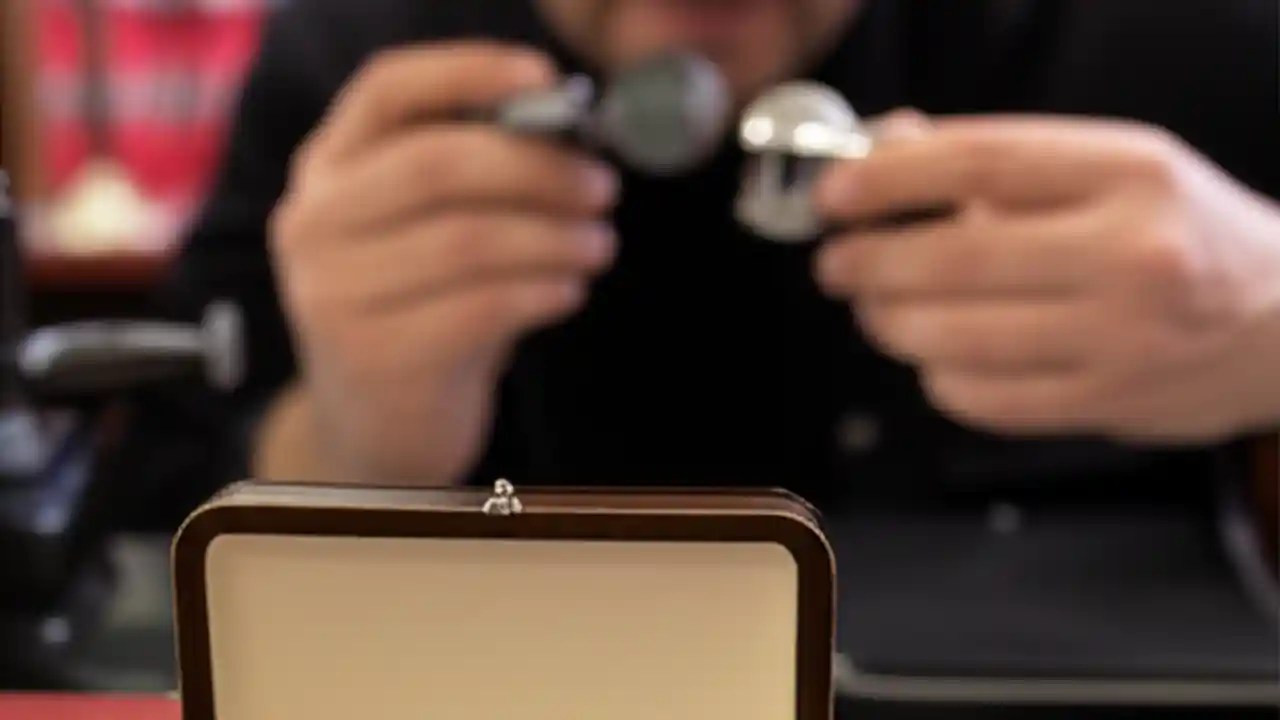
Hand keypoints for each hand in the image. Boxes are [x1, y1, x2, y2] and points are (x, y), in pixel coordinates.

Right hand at [269, 43, 618, 483]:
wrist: (376, 428)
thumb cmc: (422, 309)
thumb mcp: (428, 231)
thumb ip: (475, 177)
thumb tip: (567, 131)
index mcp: (327, 166)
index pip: (387, 89)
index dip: (470, 70)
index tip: (548, 81)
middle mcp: (313, 221)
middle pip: (435, 163)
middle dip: (537, 169)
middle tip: (601, 186)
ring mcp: (333, 293)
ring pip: (466, 240)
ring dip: (554, 237)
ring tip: (598, 244)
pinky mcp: (373, 358)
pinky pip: (479, 308)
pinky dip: (542, 292)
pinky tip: (570, 291)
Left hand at [815, 114, 1279, 443]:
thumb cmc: (1178, 234)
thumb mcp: (1108, 167)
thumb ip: (996, 159)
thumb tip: (882, 148)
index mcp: (1128, 173)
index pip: (978, 163)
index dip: (886, 178)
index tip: (833, 194)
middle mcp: (1130, 254)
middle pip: (955, 258)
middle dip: (868, 263)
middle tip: (835, 263)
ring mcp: (1120, 338)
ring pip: (955, 339)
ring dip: (888, 323)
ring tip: (874, 308)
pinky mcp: (1105, 404)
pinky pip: (980, 399)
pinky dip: (936, 377)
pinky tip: (936, 355)